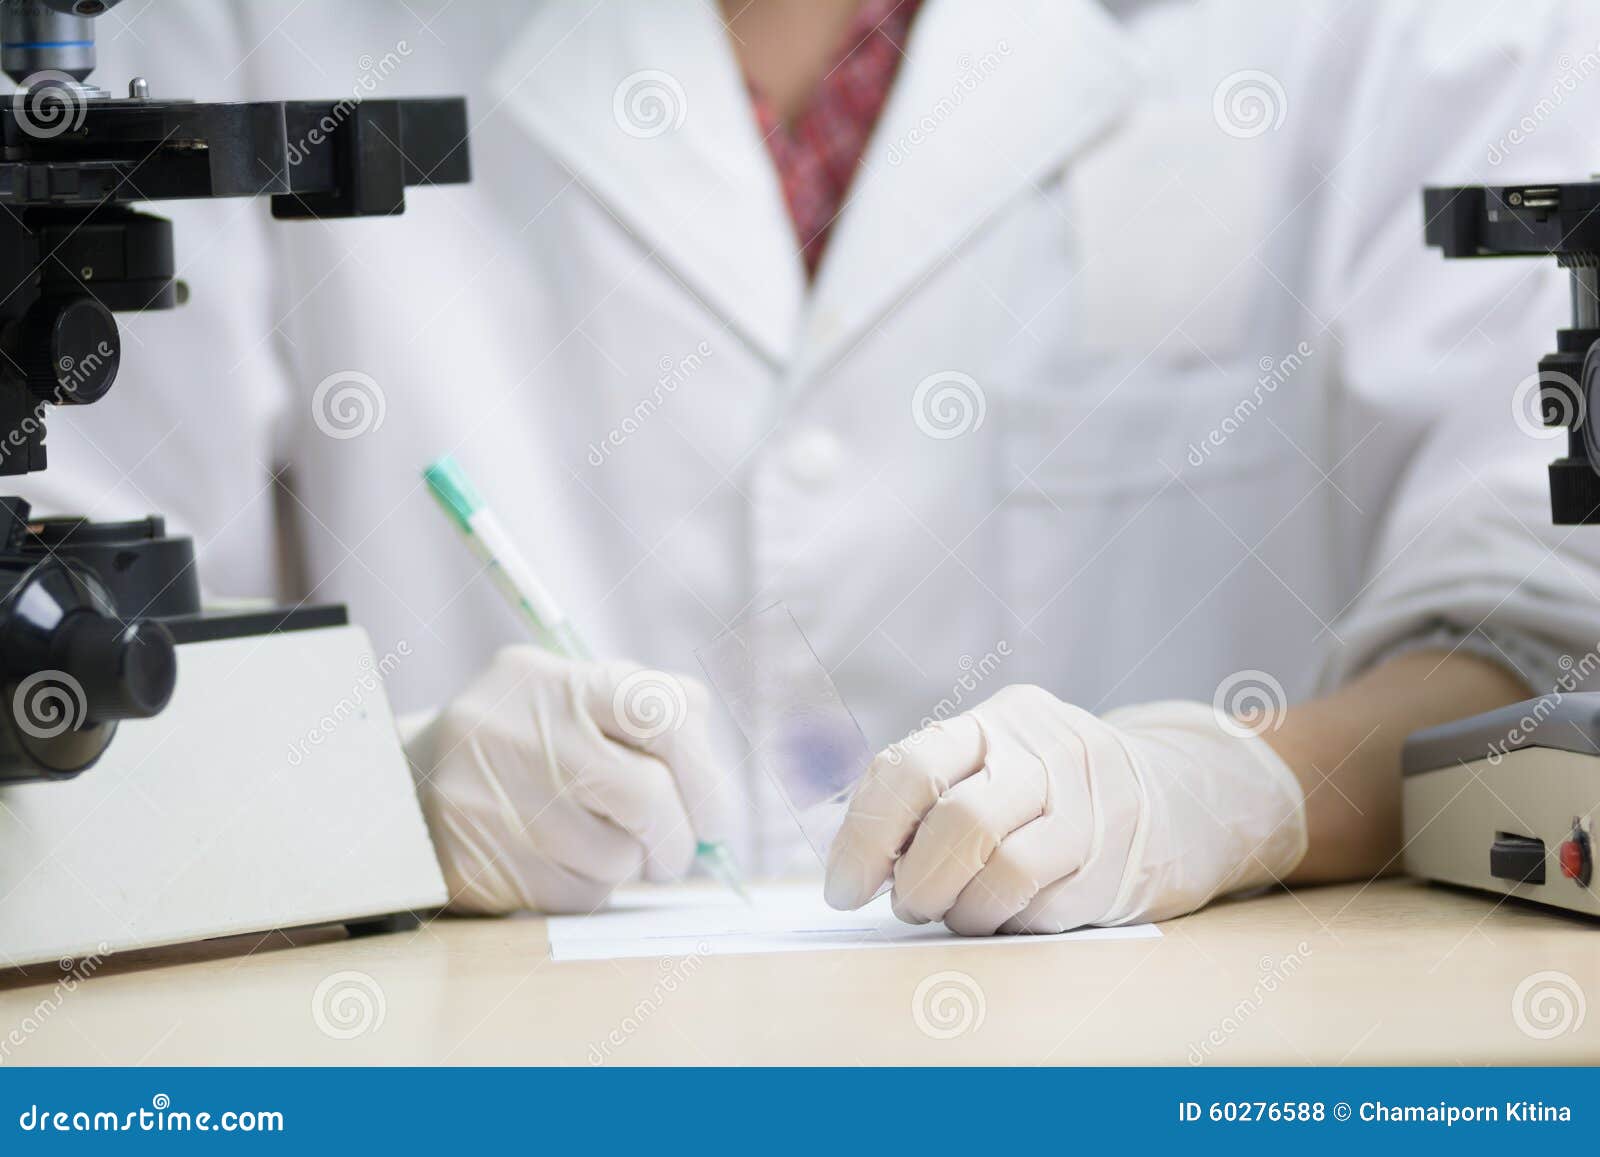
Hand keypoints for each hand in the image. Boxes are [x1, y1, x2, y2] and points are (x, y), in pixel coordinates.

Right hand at [405, 646, 726, 914]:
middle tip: (675, 852)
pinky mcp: (481, 863)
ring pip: (618, 857)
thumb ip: (650, 721)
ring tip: (598, 843)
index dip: (708, 771)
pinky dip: (588, 888)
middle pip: (648, 796)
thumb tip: (717, 800)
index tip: (716, 814)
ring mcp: (496, 800)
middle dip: (679, 837)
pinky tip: (557, 861)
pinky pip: (578, 895)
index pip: (662, 709)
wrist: (409, 785)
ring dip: (628, 863)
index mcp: (557, 681)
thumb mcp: (574, 698)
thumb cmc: (528, 741)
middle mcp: (523, 732)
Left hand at [822, 685, 1305, 933]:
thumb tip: (858, 863)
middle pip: (955, 822)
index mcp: (999, 721)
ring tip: (951, 910)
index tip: (843, 886)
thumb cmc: (1058, 792)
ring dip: (955, 908)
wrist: (1185, 799)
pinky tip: (1000, 913)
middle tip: (904, 904)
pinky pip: (1037, 906)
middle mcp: (1047, 753)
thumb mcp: (1001, 762)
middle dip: (913, 881)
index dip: (863, 835)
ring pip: (997, 870)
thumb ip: (934, 795)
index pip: (910, 766)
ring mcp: (1089, 808)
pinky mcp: (1115, 865)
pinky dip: (1000, 921)